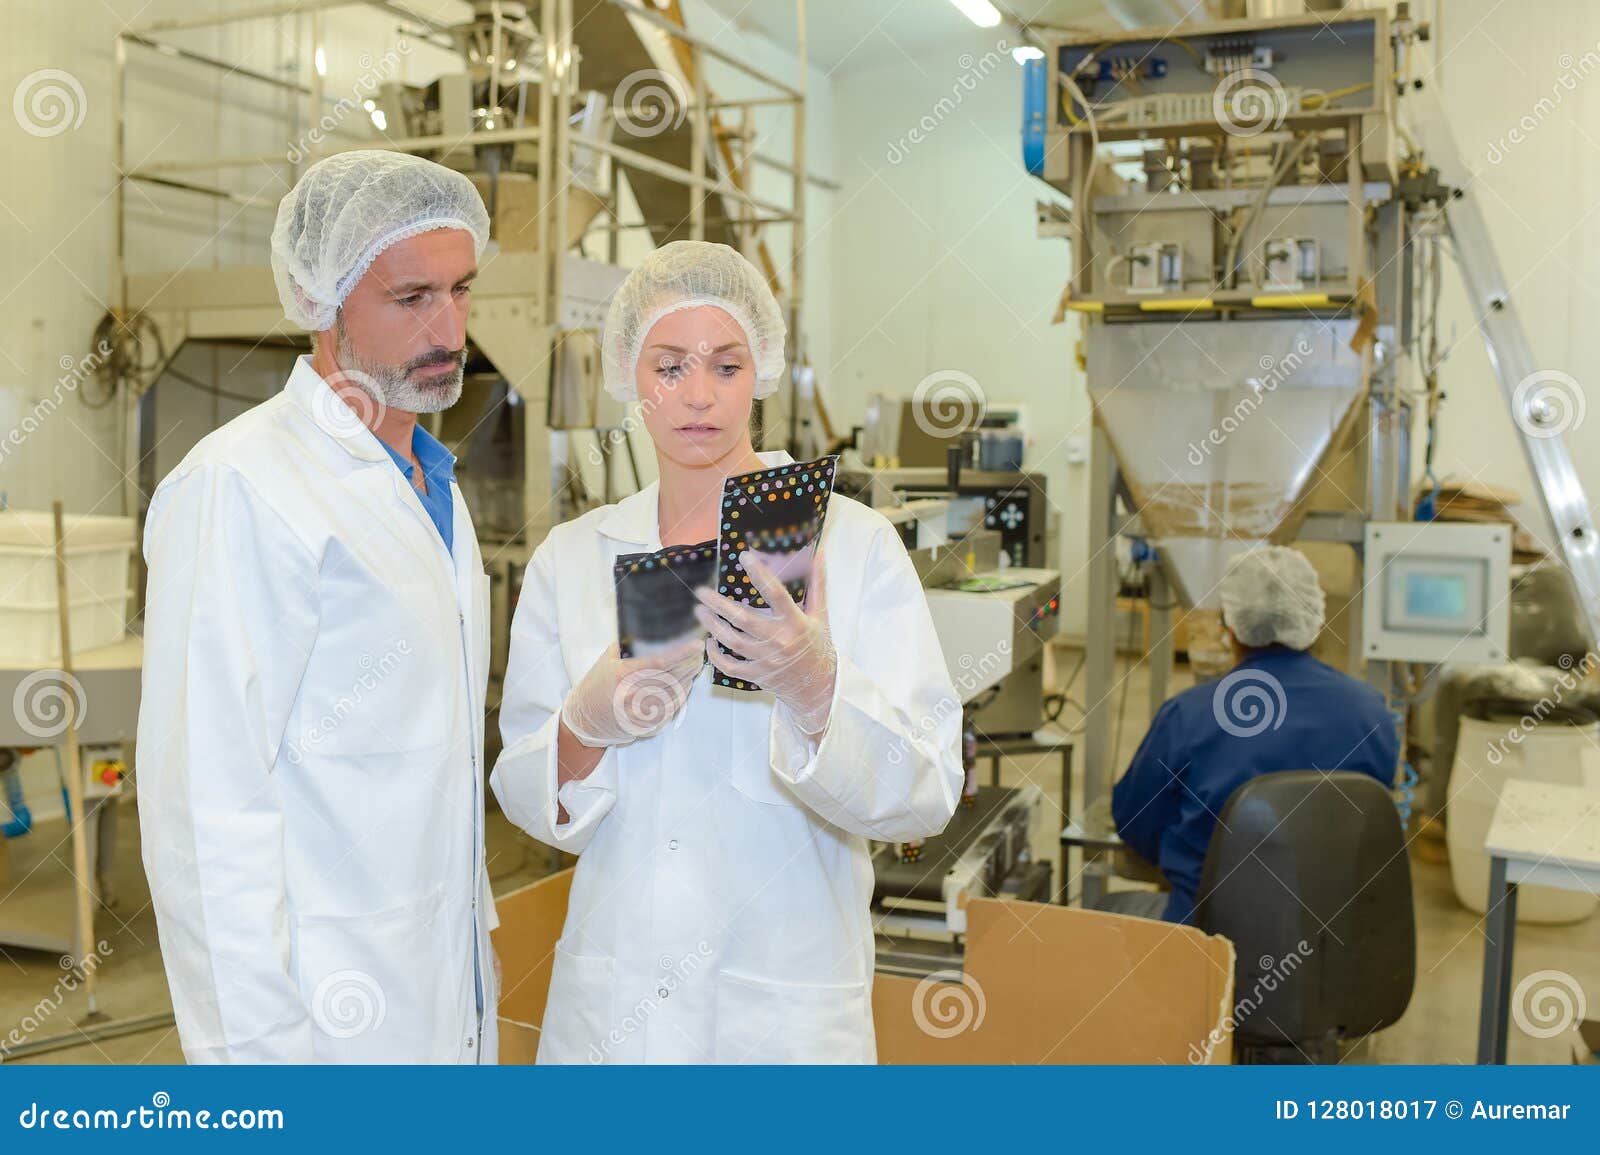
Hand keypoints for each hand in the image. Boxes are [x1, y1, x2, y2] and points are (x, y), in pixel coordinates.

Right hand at [560, 638, 703, 746]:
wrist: (588, 718)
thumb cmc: (599, 684)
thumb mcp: (609, 658)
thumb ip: (630, 644)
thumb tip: (654, 626)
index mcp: (623, 674)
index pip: (660, 661)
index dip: (682, 652)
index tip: (696, 643)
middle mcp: (632, 694)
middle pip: (673, 676)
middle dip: (691, 662)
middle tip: (699, 651)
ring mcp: (641, 712)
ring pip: (677, 691)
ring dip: (690, 676)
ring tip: (695, 663)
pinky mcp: (648, 724)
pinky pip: (673, 706)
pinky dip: (683, 692)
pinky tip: (686, 681)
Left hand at [695, 550, 836, 733]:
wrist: (817, 684)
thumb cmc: (816, 645)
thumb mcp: (820, 615)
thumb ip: (817, 584)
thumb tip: (819, 554)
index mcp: (796, 622)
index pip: (776, 593)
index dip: (760, 574)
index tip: (744, 557)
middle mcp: (780, 640)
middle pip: (744, 619)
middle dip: (719, 604)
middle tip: (701, 591)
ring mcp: (766, 659)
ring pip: (732, 642)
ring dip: (713, 625)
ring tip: (700, 611)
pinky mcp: (757, 674)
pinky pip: (730, 666)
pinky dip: (716, 656)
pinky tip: (709, 642)